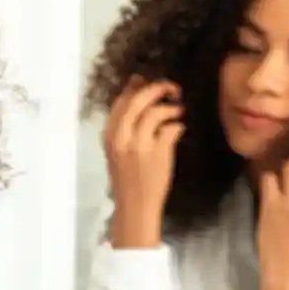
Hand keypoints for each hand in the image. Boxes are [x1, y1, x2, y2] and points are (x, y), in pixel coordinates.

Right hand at [102, 76, 185, 247]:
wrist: (135, 206)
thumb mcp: (117, 150)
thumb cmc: (128, 178)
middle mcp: (122, 138)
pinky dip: (178, 125)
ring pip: (156, 112)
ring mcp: (139, 146)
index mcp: (110, 135)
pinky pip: (171, 128)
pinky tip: (179, 129)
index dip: (138, 86)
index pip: (122, 100)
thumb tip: (137, 89)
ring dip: (171, 108)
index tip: (150, 83)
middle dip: (158, 88)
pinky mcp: (157, 154)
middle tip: (172, 90)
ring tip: (178, 112)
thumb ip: (125, 124)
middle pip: (139, 99)